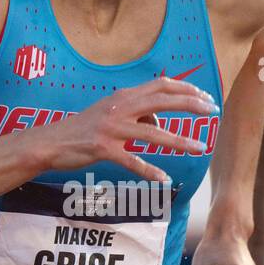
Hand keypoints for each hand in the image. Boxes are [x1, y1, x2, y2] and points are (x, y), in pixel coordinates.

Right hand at [34, 77, 218, 182]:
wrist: (52, 141)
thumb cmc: (83, 128)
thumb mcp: (111, 113)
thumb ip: (136, 114)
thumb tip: (160, 123)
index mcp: (123, 97)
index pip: (161, 85)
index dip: (186, 89)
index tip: (205, 97)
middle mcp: (120, 108)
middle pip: (162, 101)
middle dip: (190, 106)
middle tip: (212, 112)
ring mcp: (111, 129)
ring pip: (153, 134)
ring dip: (179, 141)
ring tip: (199, 148)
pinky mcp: (103, 149)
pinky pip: (131, 161)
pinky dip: (149, 171)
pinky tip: (163, 179)